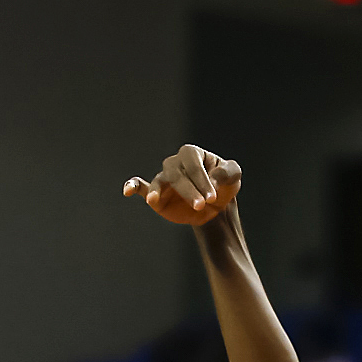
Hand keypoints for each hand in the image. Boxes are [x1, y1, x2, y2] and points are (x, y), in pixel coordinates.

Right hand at [124, 144, 242, 225]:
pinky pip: (142, 187)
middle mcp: (175, 163)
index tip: (213, 196)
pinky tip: (128, 190)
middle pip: (176, 173)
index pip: (192, 163)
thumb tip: (213, 179)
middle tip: (201, 205)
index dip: (202, 179)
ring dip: (161, 191)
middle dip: (188, 190)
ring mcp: (165, 178)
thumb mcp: (233, 176)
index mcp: (192, 154)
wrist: (215, 206)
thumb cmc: (223, 185)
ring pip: (161, 181)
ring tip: (155, 200)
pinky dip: (133, 186)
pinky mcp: (157, 194)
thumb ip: (228, 172)